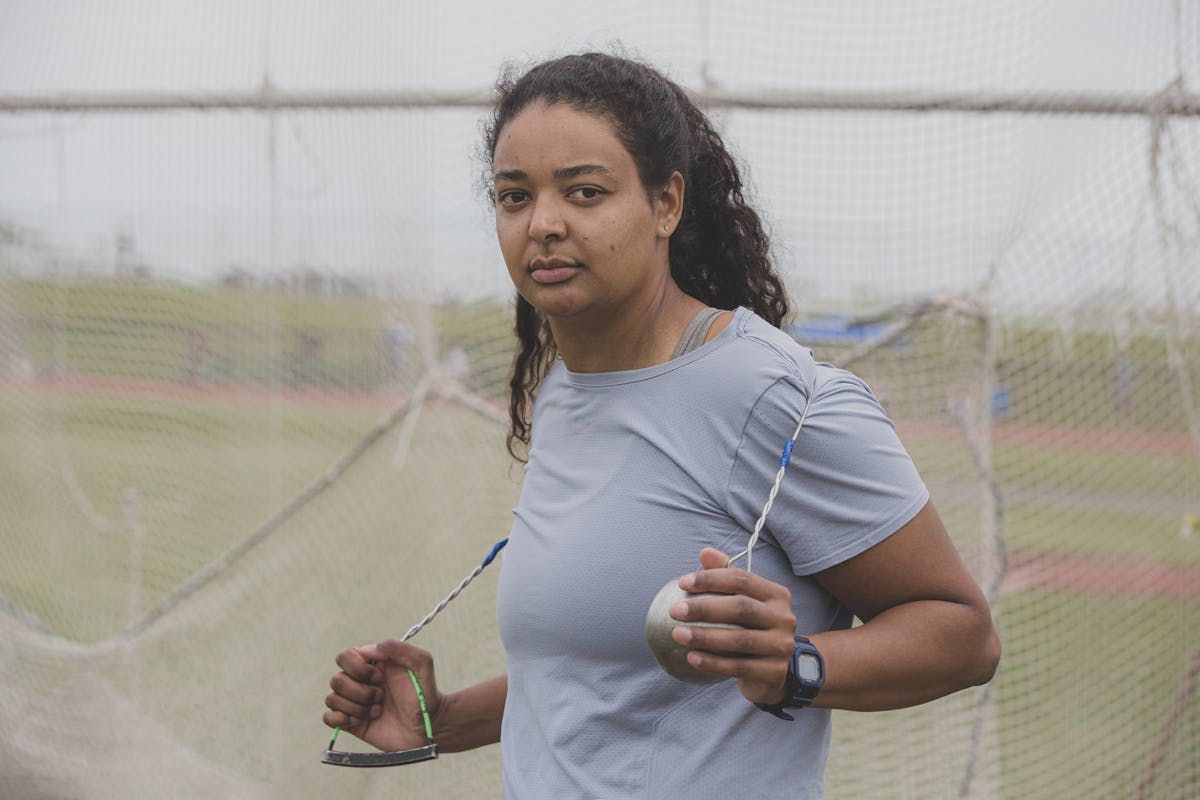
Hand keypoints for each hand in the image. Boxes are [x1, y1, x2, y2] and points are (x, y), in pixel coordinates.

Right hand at [323, 639, 441, 752]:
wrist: (427, 727)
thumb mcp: (421, 662)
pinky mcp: (350, 723)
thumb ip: (396, 648)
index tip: (380, 678)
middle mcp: (360, 681)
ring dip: (356, 707)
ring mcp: (354, 702)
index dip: (358, 669)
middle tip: (381, 697)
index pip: (345, 656)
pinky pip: (328, 717)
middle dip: (360, 691)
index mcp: (372, 664)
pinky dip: (342, 719)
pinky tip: (362, 721)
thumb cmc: (425, 693)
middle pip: (336, 679)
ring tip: (378, 711)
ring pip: (332, 698)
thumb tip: (368, 650)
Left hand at [669, 547, 797, 704]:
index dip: (712, 579)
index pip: (742, 579)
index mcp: (776, 594)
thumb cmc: (752, 627)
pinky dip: (713, 663)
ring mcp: (781, 646)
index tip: (682, 583)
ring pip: (740, 640)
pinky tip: (691, 658)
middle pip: (741, 608)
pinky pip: (739, 666)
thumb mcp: (743, 600)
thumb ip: (725, 576)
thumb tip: (706, 553)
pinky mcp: (774, 671)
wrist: (776, 671)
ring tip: (677, 635)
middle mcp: (783, 618)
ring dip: (705, 637)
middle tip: (675, 611)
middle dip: (704, 608)